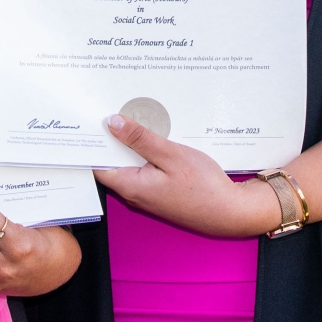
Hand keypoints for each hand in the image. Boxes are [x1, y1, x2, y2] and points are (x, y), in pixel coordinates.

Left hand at [93, 114, 280, 238]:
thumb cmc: (204, 187)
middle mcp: (135, 193)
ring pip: (130, 164)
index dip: (92, 143)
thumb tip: (112, 123)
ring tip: (134, 118)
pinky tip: (153, 137)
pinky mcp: (160, 192)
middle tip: (113, 110)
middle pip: (112, 163)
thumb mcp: (171, 154)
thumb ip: (140, 139)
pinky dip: (144, 153)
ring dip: (131, 144)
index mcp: (131, 186)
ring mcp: (148, 194)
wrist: (230, 212)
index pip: (97, 165)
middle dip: (112, 138)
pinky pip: (144, 169)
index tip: (90, 121)